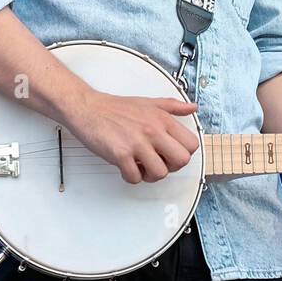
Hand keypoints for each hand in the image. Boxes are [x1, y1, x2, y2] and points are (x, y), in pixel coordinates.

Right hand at [65, 89, 199, 184]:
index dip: (183, 153)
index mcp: (162, 119)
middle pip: (181, 161)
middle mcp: (153, 130)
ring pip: (160, 173)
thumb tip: (192, 108)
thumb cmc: (116, 108)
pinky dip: (130, 177)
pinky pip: (135, 178)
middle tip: (159, 162)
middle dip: (171, 166)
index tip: (171, 154)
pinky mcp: (120, 154)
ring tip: (141, 166)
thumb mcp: (150, 102)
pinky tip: (126, 167)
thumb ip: (173, 107)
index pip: (191, 144)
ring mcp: (137, 143)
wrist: (88, 108)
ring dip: (150, 175)